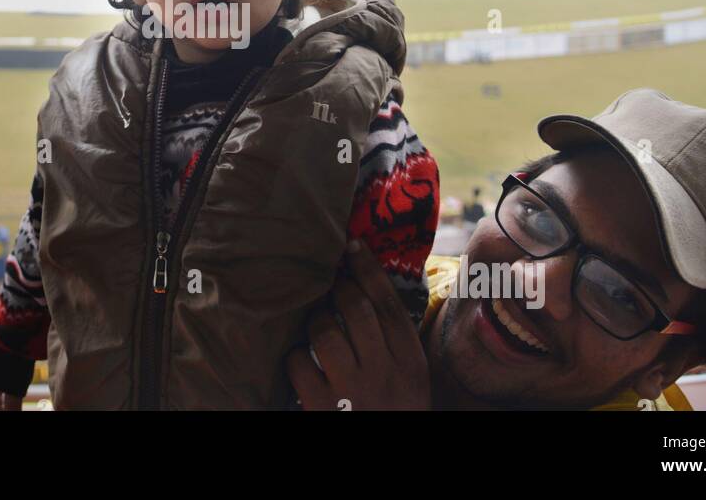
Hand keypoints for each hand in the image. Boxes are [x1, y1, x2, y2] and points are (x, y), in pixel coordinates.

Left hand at [286, 240, 431, 410]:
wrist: (391, 461)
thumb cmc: (395, 410)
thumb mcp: (411, 377)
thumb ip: (394, 340)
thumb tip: (368, 287)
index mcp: (410, 361)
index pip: (387, 303)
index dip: (367, 268)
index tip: (352, 245)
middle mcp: (384, 371)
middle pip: (355, 308)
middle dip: (337, 287)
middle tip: (328, 280)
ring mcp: (352, 390)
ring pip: (323, 330)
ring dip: (314, 318)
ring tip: (315, 320)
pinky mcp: (322, 407)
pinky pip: (298, 363)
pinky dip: (294, 356)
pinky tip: (300, 360)